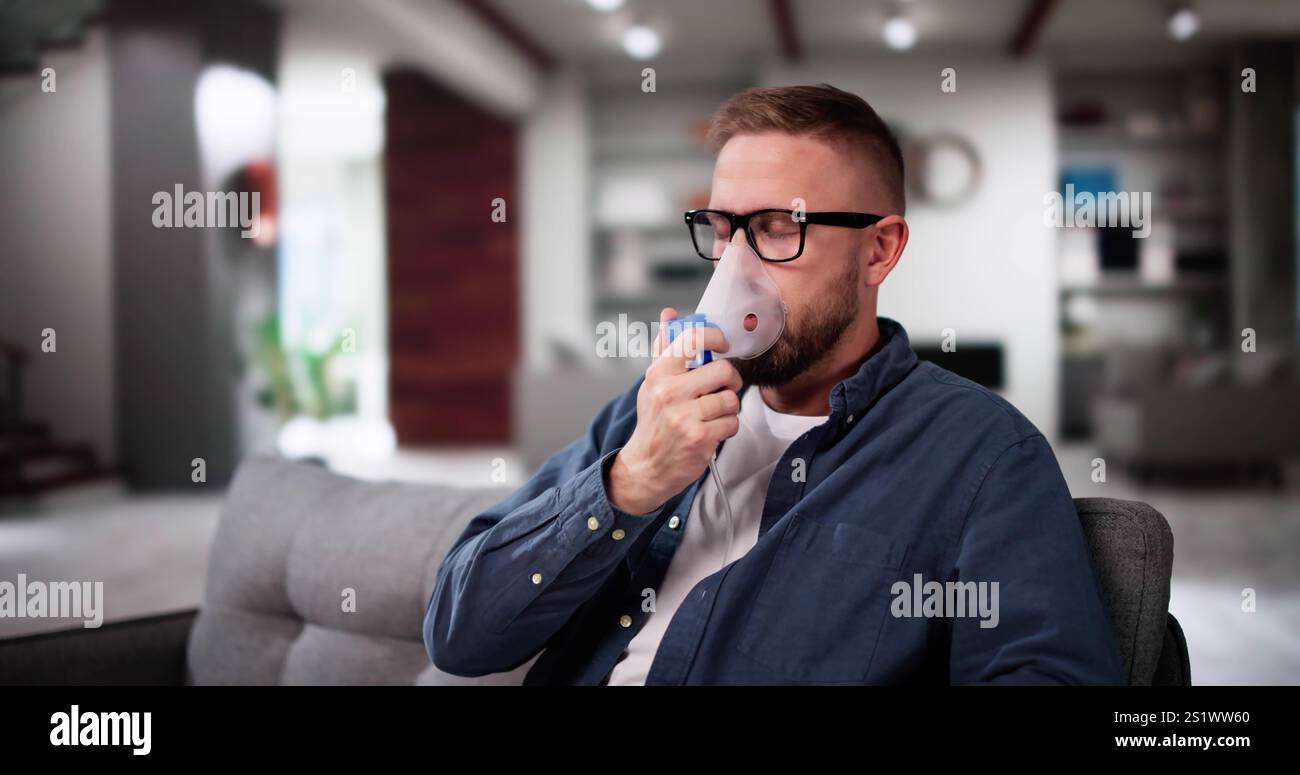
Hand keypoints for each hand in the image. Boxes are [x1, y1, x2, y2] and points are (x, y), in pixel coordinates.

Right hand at [605, 308, 742, 514]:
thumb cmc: (654, 422)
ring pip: (731, 399)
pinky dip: (727, 427)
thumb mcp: (653, 383)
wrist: (646, 466)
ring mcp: (684, 416)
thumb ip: (665, 348)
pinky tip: (712, 430)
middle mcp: (669, 391)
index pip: (694, 338)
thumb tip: (669, 314)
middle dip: (730, 381)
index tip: (722, 345)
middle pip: (724, 370)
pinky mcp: (699, 438)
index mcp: (659, 373)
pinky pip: (732, 422)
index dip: (716, 338)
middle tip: (722, 388)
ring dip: (728, 408)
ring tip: (712, 414)